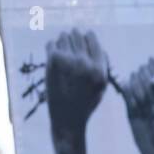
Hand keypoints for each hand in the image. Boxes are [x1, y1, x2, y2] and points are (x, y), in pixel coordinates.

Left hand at [46, 29, 106, 153]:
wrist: (67, 118)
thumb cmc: (85, 102)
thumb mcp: (102, 85)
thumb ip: (102, 64)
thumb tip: (95, 42)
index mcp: (98, 67)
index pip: (92, 39)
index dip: (86, 37)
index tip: (82, 38)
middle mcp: (84, 62)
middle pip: (77, 34)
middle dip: (73, 37)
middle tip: (70, 43)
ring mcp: (68, 61)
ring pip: (63, 37)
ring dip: (62, 41)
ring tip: (62, 51)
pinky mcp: (53, 62)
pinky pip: (51, 44)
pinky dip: (52, 47)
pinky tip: (54, 55)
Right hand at [119, 57, 153, 153]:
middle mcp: (149, 87)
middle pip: (142, 71)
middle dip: (147, 85)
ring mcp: (137, 94)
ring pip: (133, 79)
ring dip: (141, 93)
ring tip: (147, 109)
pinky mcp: (128, 102)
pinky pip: (125, 90)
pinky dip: (132, 97)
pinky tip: (137, 108)